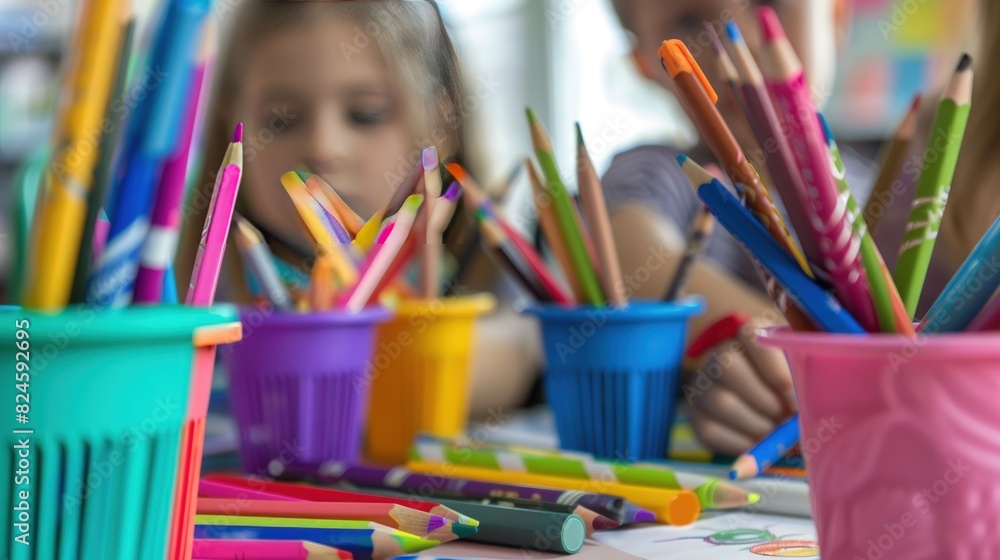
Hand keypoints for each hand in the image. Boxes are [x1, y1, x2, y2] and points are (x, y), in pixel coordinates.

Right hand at [682, 327, 795, 455]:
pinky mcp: (696, 416)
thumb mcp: (804, 372)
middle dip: (764, 400)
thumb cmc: (792, 388)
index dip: (774, 368)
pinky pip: (710, 431)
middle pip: (727, 366)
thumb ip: (808, 375)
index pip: (751, 334)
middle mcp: (718, 354)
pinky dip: (741, 443)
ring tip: (775, 431)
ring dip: (755, 424)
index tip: (793, 396)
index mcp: (749, 335)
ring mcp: (702, 386)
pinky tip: (758, 443)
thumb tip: (806, 399)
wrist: (768, 411)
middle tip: (785, 417)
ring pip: (720, 401)